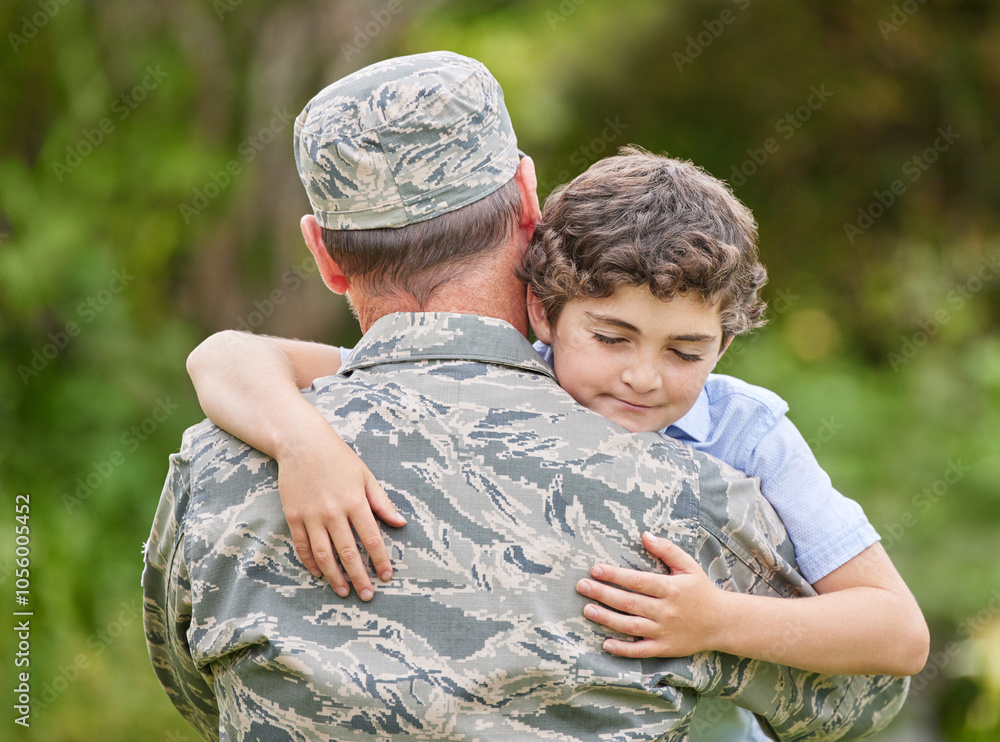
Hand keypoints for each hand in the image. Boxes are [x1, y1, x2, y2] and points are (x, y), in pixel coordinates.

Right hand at [277, 429, 405, 599]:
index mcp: (355, 502)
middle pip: (348, 553)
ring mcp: (311, 515)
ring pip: (324, 555)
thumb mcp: (366, 476)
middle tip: (367, 595)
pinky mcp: (294, 516)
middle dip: (359, 577)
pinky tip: (319, 574)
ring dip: (335, 576)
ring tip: (343, 591)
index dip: (380, 561)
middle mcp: (333, 512)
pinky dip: (311, 563)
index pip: (371, 539)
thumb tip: (401, 523)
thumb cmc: (338, 458)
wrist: (302, 443)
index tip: (386, 576)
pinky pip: (302, 546)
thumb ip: (382, 502)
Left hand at [575, 532, 726, 657]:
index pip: (638, 581)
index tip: (595, 568)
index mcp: (671, 589)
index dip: (615, 575)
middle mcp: (666, 611)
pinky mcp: (664, 648)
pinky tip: (605, 644)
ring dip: (607, 619)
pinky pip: (640, 650)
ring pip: (631, 626)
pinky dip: (623, 649)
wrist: (722, 623)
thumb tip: (644, 535)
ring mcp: (664, 631)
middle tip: (582, 586)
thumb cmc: (701, 590)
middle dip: (603, 593)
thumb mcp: (688, 566)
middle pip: (629, 602)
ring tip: (587, 609)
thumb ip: (667, 550)